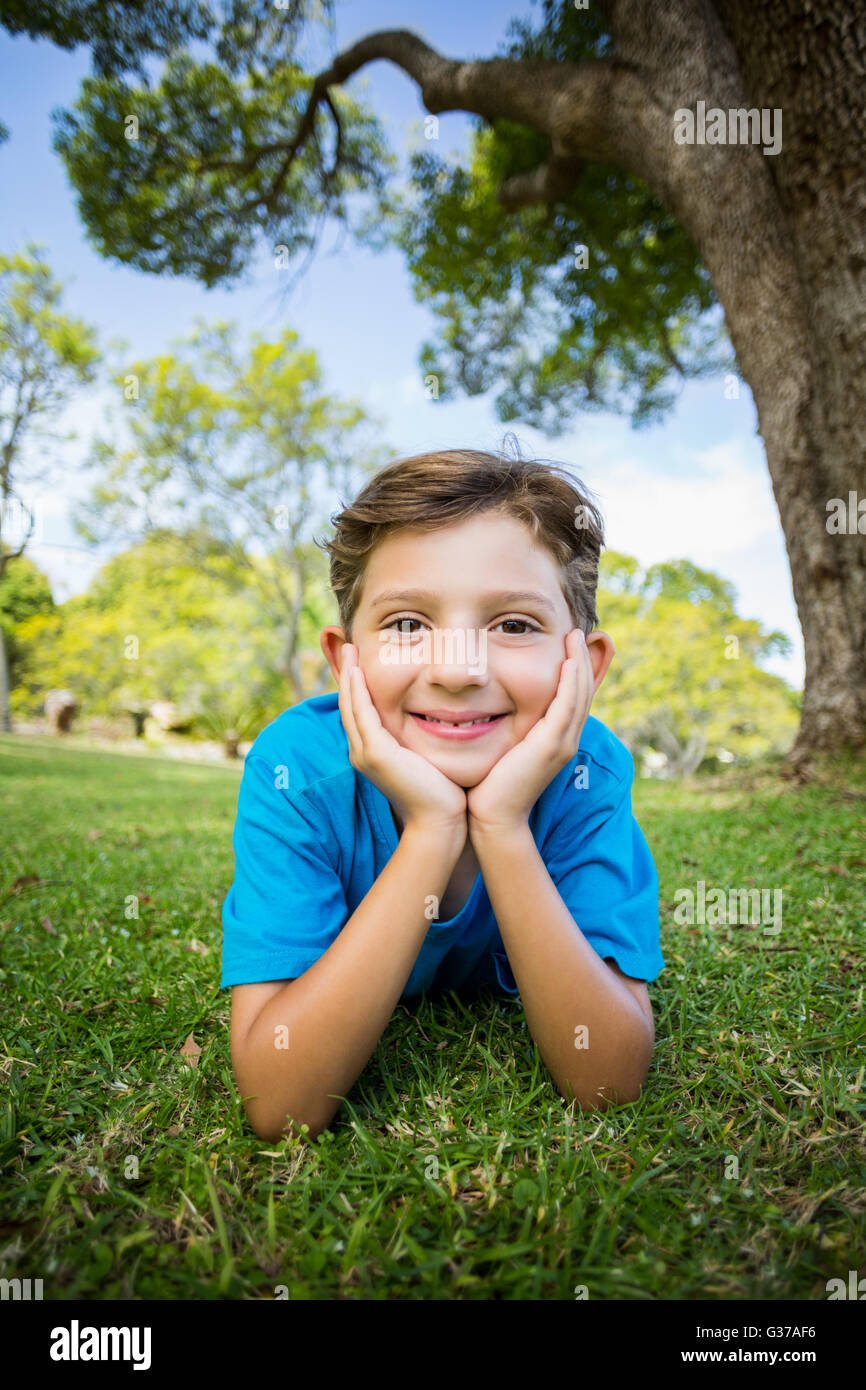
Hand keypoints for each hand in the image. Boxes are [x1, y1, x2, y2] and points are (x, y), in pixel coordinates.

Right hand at [338, 645, 467, 836]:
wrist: (442, 822)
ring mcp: (365, 753)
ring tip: (350, 647)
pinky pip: (361, 713)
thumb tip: (440, 720)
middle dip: (347, 673)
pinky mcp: (375, 753)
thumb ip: (423, 740)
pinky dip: (358, 690)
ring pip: (351, 705)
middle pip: (348, 704)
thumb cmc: (443, 793)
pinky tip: (358, 670)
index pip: (360, 711)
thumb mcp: (427, 758)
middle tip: (348, 643)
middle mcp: (362, 752)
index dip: (357, 684)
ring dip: (348, 674)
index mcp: (373, 753)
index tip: (360, 658)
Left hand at [466, 628, 596, 835]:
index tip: (565, 643)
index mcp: (555, 739)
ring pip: (579, 695)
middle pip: (582, 691)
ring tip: (574, 635)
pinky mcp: (552, 746)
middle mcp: (565, 740)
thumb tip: (485, 708)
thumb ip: (502, 727)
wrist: (491, 818)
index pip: (571, 696)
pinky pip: (567, 706)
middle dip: (582, 659)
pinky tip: (567, 660)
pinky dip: (571, 682)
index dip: (572, 668)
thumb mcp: (501, 747)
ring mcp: (562, 743)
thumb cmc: (488, 786)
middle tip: (576, 630)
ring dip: (579, 662)